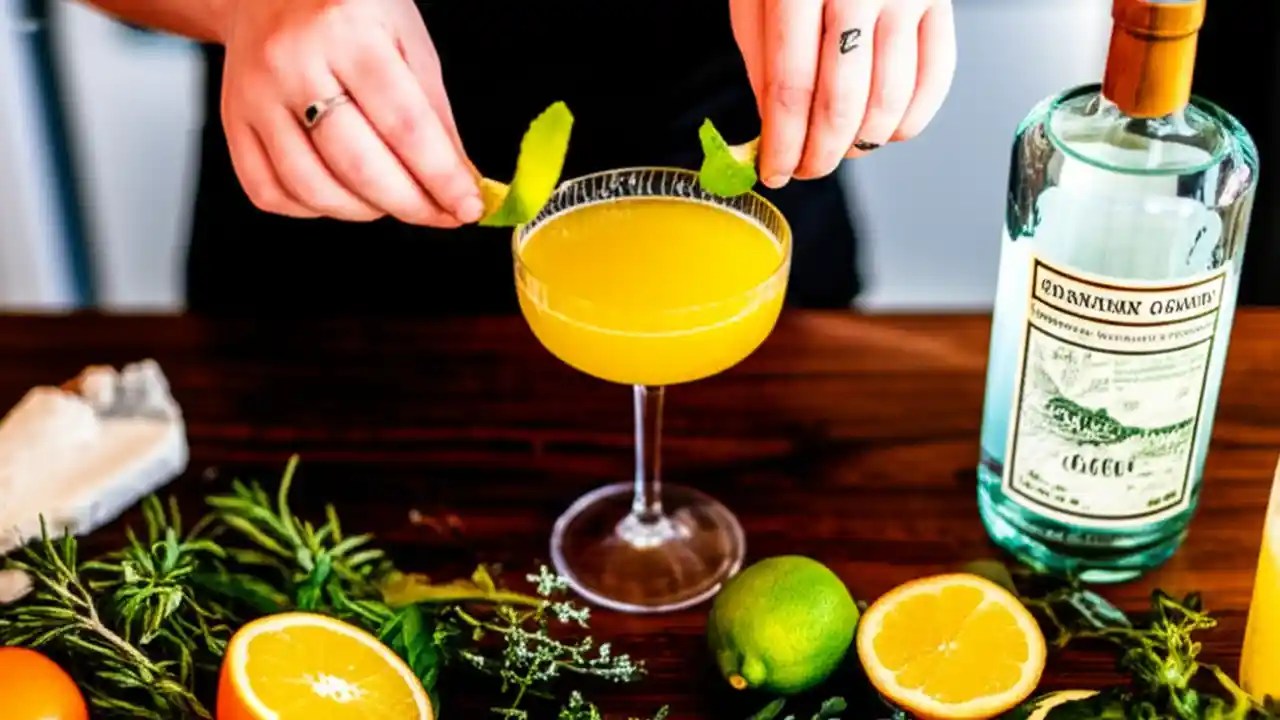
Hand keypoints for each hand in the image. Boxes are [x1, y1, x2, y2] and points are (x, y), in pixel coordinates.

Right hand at [217, 0, 482, 225]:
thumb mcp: (406, 40)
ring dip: (367, 211)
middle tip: (440, 214)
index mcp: (347, 31)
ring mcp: (254, 96)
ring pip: (313, 188)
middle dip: (410, 204)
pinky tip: (343, 193)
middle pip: (357, 165)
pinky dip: (317, 209)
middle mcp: (292, 62)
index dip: (441, 177)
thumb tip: (460, 184)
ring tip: (393, 199)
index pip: (404, 124)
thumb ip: (435, 115)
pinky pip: (271, 193)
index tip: (467, 207)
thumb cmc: (348, 12)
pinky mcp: (232, 123)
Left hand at [730, 0, 956, 186]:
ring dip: (859, 144)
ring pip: (889, 102)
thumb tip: (772, 129)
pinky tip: (882, 132)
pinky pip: (935, 80)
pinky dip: (910, 120)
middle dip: (819, 155)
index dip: (782, 142)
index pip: (791, 87)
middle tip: (804, 171)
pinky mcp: (939, 0)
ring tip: (837, 151)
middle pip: (841, 103)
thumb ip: (761, 58)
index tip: (774, 172)